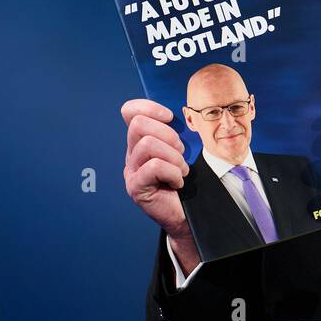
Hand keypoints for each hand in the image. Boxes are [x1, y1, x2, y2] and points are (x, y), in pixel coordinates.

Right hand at [121, 98, 197, 270]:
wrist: (190, 213)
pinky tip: (177, 182)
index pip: (130, 111)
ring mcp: (132, 171)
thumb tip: (181, 114)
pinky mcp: (136, 187)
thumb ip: (177, 132)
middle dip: (168, 135)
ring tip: (181, 171)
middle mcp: (132, 154)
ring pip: (148, 144)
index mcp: (142, 140)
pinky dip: (172, 173)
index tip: (170, 118)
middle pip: (139, 124)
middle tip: (181, 153)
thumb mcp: (185, 150)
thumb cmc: (189, 179)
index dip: (149, 107)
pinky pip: (154, 167)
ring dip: (173, 157)